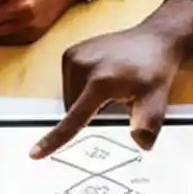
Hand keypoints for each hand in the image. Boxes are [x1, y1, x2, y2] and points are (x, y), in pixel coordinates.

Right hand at [30, 0, 192, 158]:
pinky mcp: (71, 52)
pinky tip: (103, 76)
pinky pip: (69, 83)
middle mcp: (82, 65)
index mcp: (101, 81)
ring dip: (86, 100)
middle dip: (90, 112)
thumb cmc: (155, 70)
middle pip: (72, 110)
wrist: (154, 39)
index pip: (73, 119)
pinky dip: (83, 87)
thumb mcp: (157, 100)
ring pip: (69, 98)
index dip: (54, 140)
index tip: (34, 154)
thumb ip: (148, 123)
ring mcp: (74, 56)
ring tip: (111, 84)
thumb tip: (142, 143)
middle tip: (117, 97)